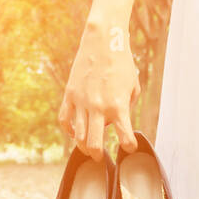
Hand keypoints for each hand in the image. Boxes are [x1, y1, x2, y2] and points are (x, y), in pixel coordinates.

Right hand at [57, 18, 139, 159]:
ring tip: (88, 148)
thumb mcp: (133, 86)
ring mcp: (81, 102)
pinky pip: (64, 119)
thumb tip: (117, 122)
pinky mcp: (70, 95)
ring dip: (83, 146)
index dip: (128, 146)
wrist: (103, 41)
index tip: (130, 147)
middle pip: (94, 143)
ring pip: (78, 135)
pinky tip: (74, 132)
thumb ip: (127, 108)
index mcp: (118, 106)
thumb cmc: (122, 63)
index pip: (124, 136)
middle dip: (98, 154)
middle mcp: (98, 107)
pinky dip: (68, 129)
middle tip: (100, 158)